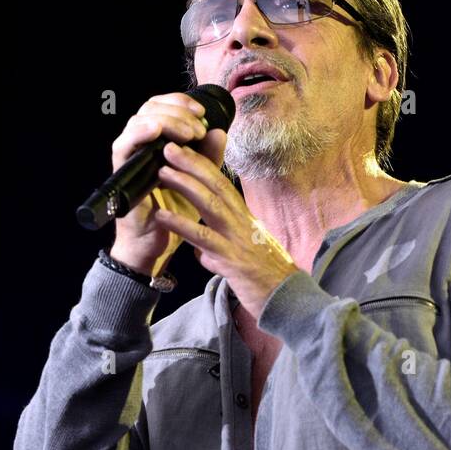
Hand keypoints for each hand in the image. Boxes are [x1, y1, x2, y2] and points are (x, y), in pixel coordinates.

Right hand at [107, 92, 225, 276]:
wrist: (158, 241)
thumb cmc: (175, 211)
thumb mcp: (199, 179)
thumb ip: (208, 156)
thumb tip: (219, 131)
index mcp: (157, 141)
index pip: (164, 106)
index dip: (182, 102)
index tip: (203, 112)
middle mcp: (141, 144)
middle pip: (152, 107)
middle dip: (178, 110)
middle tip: (198, 126)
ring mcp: (129, 154)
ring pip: (140, 119)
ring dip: (166, 120)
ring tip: (188, 133)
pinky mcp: (121, 169)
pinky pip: (125, 143)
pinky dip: (141, 132)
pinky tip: (157, 131)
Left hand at [155, 136, 298, 319]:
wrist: (288, 302)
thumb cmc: (266, 281)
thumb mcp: (243, 257)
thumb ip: (220, 250)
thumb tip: (201, 252)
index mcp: (245, 220)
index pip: (222, 185)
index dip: (202, 166)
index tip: (184, 151)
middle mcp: (243, 224)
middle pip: (216, 186)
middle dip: (192, 164)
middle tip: (169, 147)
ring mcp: (239, 240)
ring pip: (210, 205)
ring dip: (185, 186)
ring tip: (162, 173)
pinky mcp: (233, 260)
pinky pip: (204, 238)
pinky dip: (182, 225)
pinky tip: (163, 216)